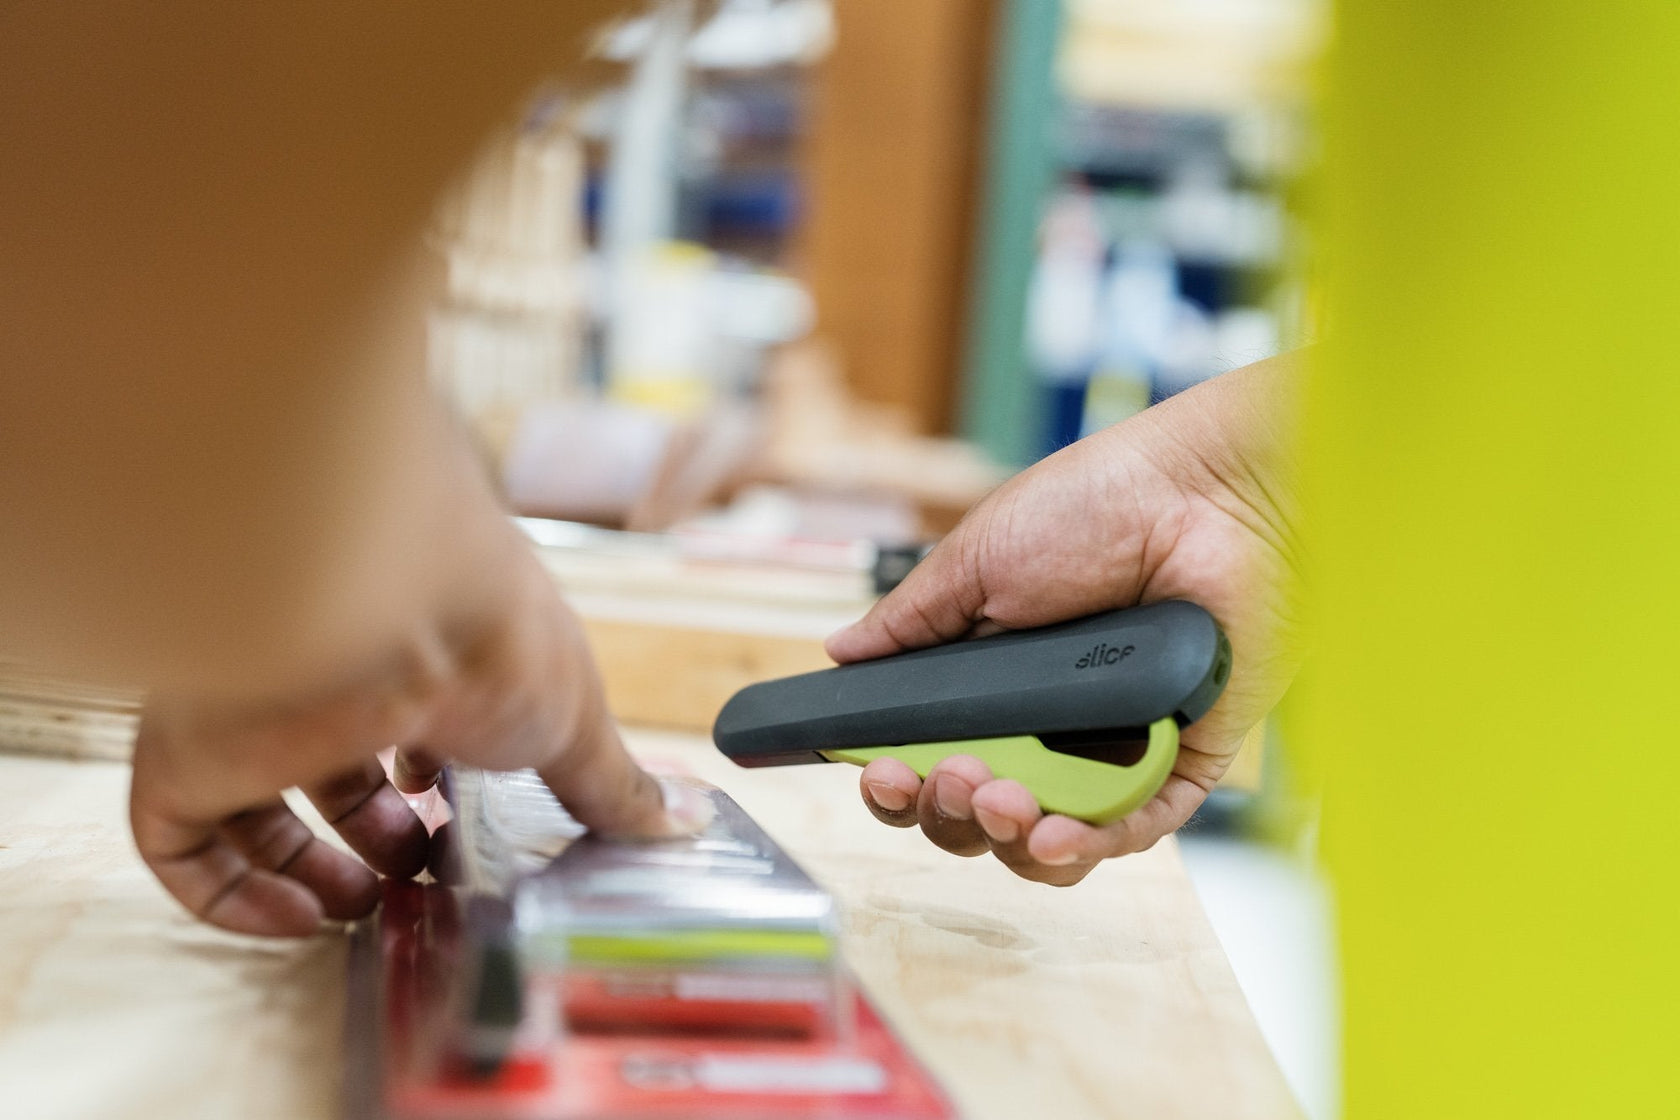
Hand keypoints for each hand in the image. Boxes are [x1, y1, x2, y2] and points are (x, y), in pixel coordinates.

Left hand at [129, 526, 711, 936]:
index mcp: (408, 644)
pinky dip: (230, 896)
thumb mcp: (577, 720)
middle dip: (370, 833)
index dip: (425, 782)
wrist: (384, 598)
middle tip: (410, 877)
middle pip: (328, 759)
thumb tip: (677, 822)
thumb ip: (614, 782)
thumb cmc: (489, 635)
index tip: (457, 822)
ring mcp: (249, 707)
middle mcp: (322, 667)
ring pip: (247, 800)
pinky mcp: (186, 750)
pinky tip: (297, 918)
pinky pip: (178, 840)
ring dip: (302, 871)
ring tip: (357, 907)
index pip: (399, 714)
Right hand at [826, 356, 1305, 884]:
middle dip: (946, 813)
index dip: (899, 782)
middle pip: (978, 816)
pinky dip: (1090, 845)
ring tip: (1001, 800)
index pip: (931, 761)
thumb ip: (911, 619)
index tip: (880, 774)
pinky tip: (1054, 835)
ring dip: (1008, 839)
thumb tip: (841, 651)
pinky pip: (1133, 831)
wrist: (1204, 492)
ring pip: (1049, 842)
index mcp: (995, 679)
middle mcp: (1050, 724)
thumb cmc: (1097, 504)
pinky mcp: (1182, 761)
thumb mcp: (980, 558)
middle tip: (948, 776)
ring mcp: (1116, 748)